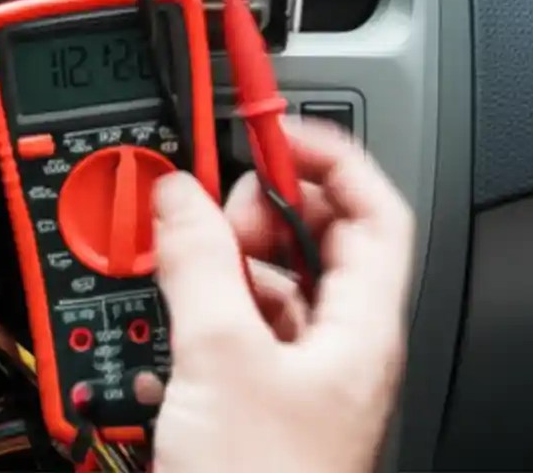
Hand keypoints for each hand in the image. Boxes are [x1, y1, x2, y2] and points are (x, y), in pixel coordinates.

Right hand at [144, 118, 413, 472]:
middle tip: (206, 205)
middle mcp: (332, 348)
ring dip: (212, 263)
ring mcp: (288, 376)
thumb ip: (200, 263)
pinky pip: (225, 331)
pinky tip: (160, 324)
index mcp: (358, 327)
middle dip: (253, 212)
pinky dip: (190, 311)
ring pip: (258, 287)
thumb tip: (179, 195)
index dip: (328, 158)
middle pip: (309, 244)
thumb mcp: (223, 358)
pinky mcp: (245, 402)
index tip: (269, 131)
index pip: (372, 210)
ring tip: (171, 261)